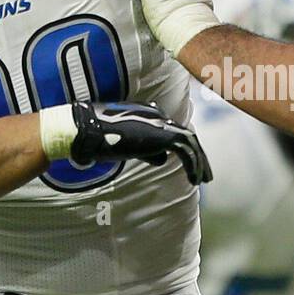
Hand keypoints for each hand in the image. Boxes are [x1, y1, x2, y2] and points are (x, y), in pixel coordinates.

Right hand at [69, 100, 211, 184]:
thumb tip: (162, 159)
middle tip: (205, 174)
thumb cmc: (100, 137)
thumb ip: (147, 150)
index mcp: (149, 115)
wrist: (88, 130)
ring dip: (199, 162)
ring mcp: (161, 124)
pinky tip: (195, 180)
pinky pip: (185, 151)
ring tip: (202, 180)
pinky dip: (193, 165)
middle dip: (198, 156)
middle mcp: (158, 116)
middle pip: (186, 136)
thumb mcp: (127, 144)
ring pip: (189, 142)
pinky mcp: (162, 135)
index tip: (190, 166)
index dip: (185, 150)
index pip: (173, 132)